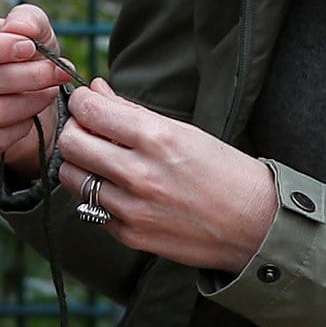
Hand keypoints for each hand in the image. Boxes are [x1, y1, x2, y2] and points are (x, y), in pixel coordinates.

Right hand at [0, 4, 72, 175]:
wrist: (29, 99)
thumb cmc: (26, 57)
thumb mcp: (35, 31)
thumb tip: (20, 27)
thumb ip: (30, 20)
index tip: (29, 49)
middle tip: (57, 74)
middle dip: (26, 77)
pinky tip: (31, 118)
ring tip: (49, 93)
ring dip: (29, 104)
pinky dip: (19, 130)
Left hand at [53, 79, 279, 271]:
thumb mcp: (183, 131)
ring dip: (81, 164)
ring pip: (72, 177)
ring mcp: (131, 209)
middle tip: (90, 130)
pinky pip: (91, 207)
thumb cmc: (224, 171)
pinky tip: (121, 189)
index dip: (82, 101)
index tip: (87, 103)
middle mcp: (139, 174)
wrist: (255, 224)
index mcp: (156, 138)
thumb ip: (132, 112)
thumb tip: (96, 91)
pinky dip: (98, 194)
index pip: (89, 110)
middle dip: (75, 130)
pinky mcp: (129, 235)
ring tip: (103, 161)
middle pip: (70, 143)